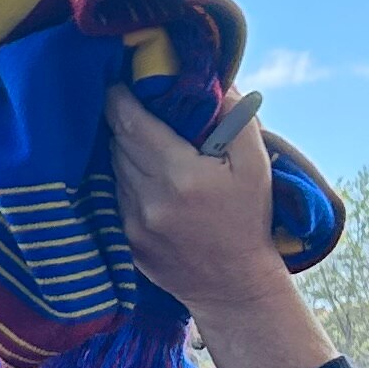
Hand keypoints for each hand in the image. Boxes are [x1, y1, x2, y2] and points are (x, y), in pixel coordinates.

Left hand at [106, 81, 291, 327]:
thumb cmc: (248, 220)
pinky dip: (121, 179)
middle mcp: (149, 198)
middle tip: (129, 102)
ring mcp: (132, 222)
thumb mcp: (256, 167)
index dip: (119, 99)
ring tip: (136, 137)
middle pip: (118, 143)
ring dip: (120, 150)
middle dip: (121, 120)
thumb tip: (217, 81)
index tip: (116, 81)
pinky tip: (138, 173)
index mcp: (180, 175)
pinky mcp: (125, 240)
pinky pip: (112, 195)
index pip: (132, 124)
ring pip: (112, 169)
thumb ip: (237, 120)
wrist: (234, 286)